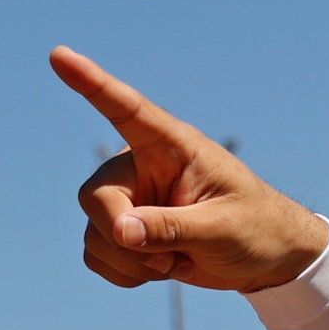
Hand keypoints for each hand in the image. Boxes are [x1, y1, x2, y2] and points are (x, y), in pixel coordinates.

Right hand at [50, 47, 328, 292]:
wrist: (269, 260)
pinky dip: (124, 273)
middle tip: (167, 257)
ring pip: (95, 234)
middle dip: (122, 237)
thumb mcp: (222, 229)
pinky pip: (96, 255)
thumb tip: (120, 232)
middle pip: (95, 197)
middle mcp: (142, 166)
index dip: (91, 83)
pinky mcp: (124, 232)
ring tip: (176, 259)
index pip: (126, 110)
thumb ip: (172, 228)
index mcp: (172, 147)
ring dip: (131, 262)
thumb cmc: (257, 228)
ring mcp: (130, 200)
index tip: (58, 55)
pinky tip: (161, 268)